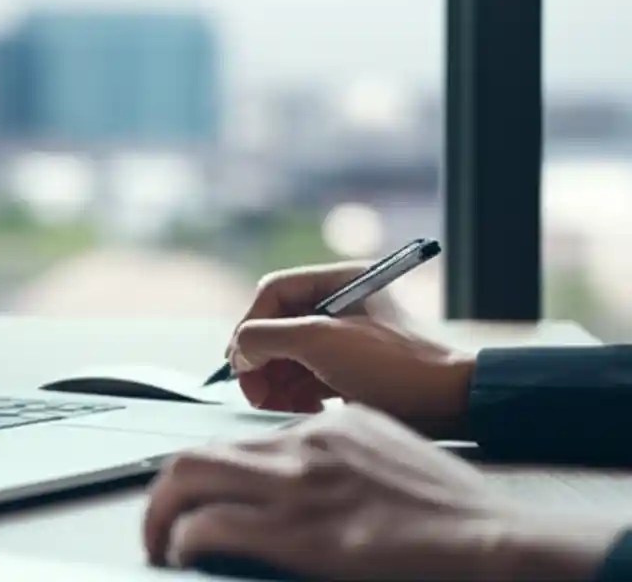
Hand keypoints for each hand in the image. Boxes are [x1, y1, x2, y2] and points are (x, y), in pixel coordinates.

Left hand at [143, 405, 622, 579]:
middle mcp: (303, 446)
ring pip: (189, 478)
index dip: (209, 474)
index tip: (198, 496)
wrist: (493, 539)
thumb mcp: (391, 458)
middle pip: (198, 452)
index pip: (241, 442)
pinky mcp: (297, 531)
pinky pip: (210, 524)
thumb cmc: (454, 514)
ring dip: (160, 515)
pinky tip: (184, 554)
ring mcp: (297, 486)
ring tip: (158, 543)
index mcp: (327, 428)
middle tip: (157, 523)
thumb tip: (314, 483)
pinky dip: (184, 539)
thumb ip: (345, 458)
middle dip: (164, 491)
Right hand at [227, 263, 473, 436]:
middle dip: (261, 360)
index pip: (273, 292)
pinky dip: (296, 393)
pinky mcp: (353, 369)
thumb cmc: (394, 364)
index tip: (241, 363)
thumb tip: (237, 352)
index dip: (249, 326)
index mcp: (340, 280)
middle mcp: (342, 303)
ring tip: (278, 406)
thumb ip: (266, 336)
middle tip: (256, 392)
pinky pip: (307, 376)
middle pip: (277, 325)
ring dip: (276, 381)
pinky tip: (304, 410)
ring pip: (288, 354)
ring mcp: (348, 338)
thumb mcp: (320, 341)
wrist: (453, 404)